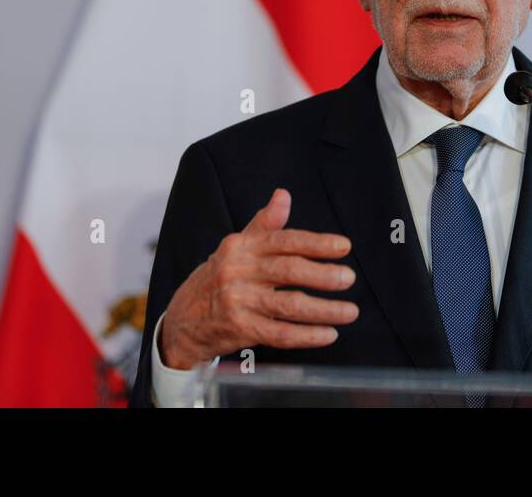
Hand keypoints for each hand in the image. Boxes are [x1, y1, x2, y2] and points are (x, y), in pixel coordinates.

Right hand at [158, 188, 357, 368]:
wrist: (182, 320)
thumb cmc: (217, 279)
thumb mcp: (236, 247)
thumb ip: (264, 224)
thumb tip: (283, 195)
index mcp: (241, 247)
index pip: (284, 241)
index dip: (316, 242)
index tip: (343, 246)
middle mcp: (238, 271)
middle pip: (289, 271)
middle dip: (324, 275)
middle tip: (349, 278)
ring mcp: (238, 302)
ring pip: (289, 305)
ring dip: (325, 309)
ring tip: (349, 310)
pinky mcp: (239, 330)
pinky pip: (280, 334)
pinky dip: (307, 336)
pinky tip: (328, 334)